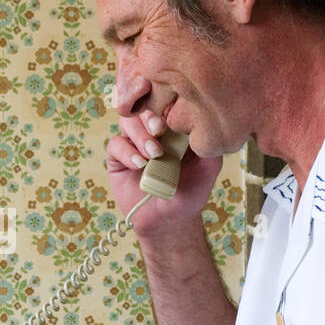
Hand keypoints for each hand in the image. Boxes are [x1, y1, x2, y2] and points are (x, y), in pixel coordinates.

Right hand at [105, 114, 221, 240]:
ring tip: (152, 153)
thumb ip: (210, 146)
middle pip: (143, 108)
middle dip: (150, 116)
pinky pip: (115, 145)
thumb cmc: (189, 193)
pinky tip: (139, 164)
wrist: (168, 221)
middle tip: (159, 129)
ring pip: (127, 122)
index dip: (166, 102)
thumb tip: (208, 122)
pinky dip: (126, 152)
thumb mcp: (208, 169)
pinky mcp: (118, 159)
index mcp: (173, 128)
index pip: (165, 103)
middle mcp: (151, 131)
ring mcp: (133, 143)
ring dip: (139, 134)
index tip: (173, 115)